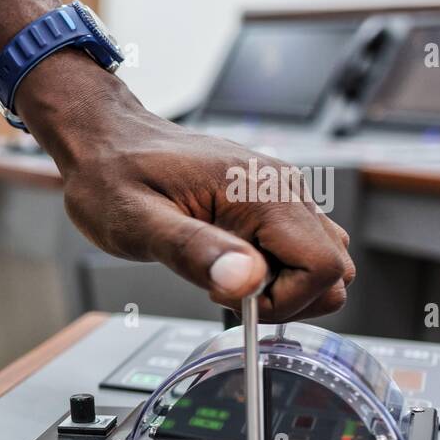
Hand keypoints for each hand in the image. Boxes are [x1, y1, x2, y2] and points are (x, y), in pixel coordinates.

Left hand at [18, 52, 355, 321]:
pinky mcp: (266, 200)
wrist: (103, 139)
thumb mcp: (136, 222)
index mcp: (261, 191)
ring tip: (220, 273)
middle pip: (335, 268)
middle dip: (288, 298)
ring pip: (321, 260)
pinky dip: (270, 269)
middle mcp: (282, 187)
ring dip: (281, 286)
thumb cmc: (112, 175)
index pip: (325, 266)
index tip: (228, 294)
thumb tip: (244, 280)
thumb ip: (193, 251)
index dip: (284, 299)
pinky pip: (295, 247)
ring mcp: (277, 193)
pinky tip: (222, 261)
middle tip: (224, 288)